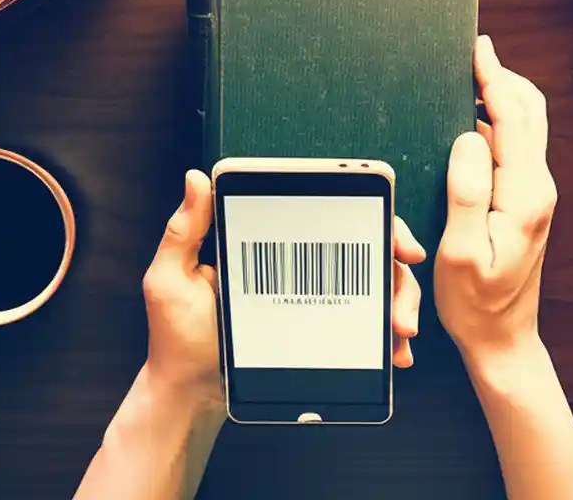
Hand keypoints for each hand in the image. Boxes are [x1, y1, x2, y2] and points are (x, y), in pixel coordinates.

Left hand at [141, 171, 427, 404]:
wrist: (190, 394)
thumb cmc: (177, 337)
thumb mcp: (171, 279)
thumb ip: (184, 230)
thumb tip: (194, 177)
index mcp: (267, 244)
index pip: (327, 217)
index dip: (370, 219)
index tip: (394, 239)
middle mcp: (296, 266)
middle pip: (364, 251)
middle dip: (397, 273)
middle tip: (401, 303)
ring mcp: (311, 300)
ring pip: (374, 289)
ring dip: (398, 306)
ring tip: (399, 333)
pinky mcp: (318, 332)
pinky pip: (362, 329)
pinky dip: (384, 340)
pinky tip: (393, 354)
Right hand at [434, 35, 556, 369]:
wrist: (502, 340)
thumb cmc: (475, 304)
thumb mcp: (460, 251)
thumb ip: (467, 191)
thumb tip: (469, 136)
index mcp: (525, 196)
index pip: (512, 120)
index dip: (494, 79)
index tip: (478, 48)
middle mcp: (538, 189)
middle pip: (529, 113)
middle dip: (503, 76)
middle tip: (473, 51)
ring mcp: (536, 194)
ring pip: (526, 127)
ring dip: (503, 96)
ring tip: (471, 74)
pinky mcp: (527, 202)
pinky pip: (516, 147)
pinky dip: (499, 120)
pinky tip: (474, 118)